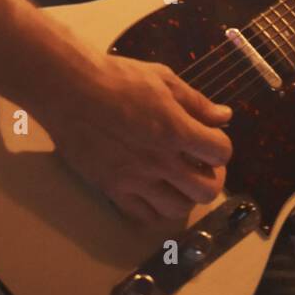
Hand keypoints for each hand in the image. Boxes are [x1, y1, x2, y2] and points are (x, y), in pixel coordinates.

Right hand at [44, 49, 232, 225]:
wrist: (70, 90)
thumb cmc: (116, 78)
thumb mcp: (162, 79)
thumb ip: (196, 102)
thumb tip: (224, 116)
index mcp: (176, 130)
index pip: (220, 152)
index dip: (220, 146)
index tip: (210, 140)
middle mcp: (160, 161)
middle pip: (207, 190)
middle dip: (211, 178)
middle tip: (200, 166)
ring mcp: (136, 179)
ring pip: (178, 209)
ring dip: (185, 196)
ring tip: (178, 180)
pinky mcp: (113, 189)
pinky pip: (144, 216)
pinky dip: (156, 209)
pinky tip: (153, 192)